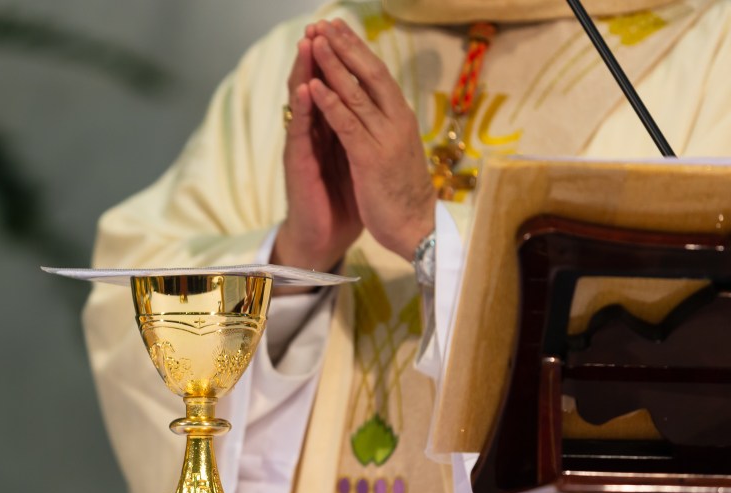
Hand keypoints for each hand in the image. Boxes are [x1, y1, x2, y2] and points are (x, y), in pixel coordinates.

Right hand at [271, 24, 363, 274]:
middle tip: (320, 24)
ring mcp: (304, 146)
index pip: (335, 87)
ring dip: (304, 71)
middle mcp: (316, 132)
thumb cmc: (343, 201)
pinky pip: (300, 132)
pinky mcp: (298, 165)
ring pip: (302, 102)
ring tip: (308, 44)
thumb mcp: (360, 160)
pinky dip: (302, 110)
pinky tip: (304, 89)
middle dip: (319, 55)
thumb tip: (380, 112)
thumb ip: (361, 134)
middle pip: (315, 84)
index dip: (339, 61)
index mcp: (333, 129)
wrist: (326, 237)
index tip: (345, 31)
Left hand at [302, 19, 434, 260]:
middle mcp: (397, 121)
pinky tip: (314, 86)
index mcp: (402, 118)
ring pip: (356, 93)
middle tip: (323, 24)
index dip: (357, 49)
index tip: (338, 28)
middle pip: (369, 73)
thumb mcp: (396, 151)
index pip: (378, 74)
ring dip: (332, 66)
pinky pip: (347, 125)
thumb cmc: (403, 193)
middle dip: (344, 47)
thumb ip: (385, 126)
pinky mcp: (370, 160)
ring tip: (314, 42)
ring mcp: (384, 139)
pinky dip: (330, 103)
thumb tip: (374, 104)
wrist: (416, 230)